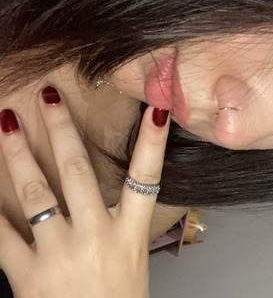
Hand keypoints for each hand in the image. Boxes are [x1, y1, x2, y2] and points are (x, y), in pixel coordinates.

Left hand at [0, 87, 169, 297]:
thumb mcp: (133, 259)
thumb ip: (123, 221)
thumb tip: (115, 183)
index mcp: (129, 234)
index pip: (148, 177)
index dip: (153, 141)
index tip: (155, 108)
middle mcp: (96, 237)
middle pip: (77, 171)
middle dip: (62, 130)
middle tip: (49, 97)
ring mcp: (59, 254)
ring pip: (35, 193)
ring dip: (18, 154)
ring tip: (7, 123)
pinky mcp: (27, 277)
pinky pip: (3, 236)